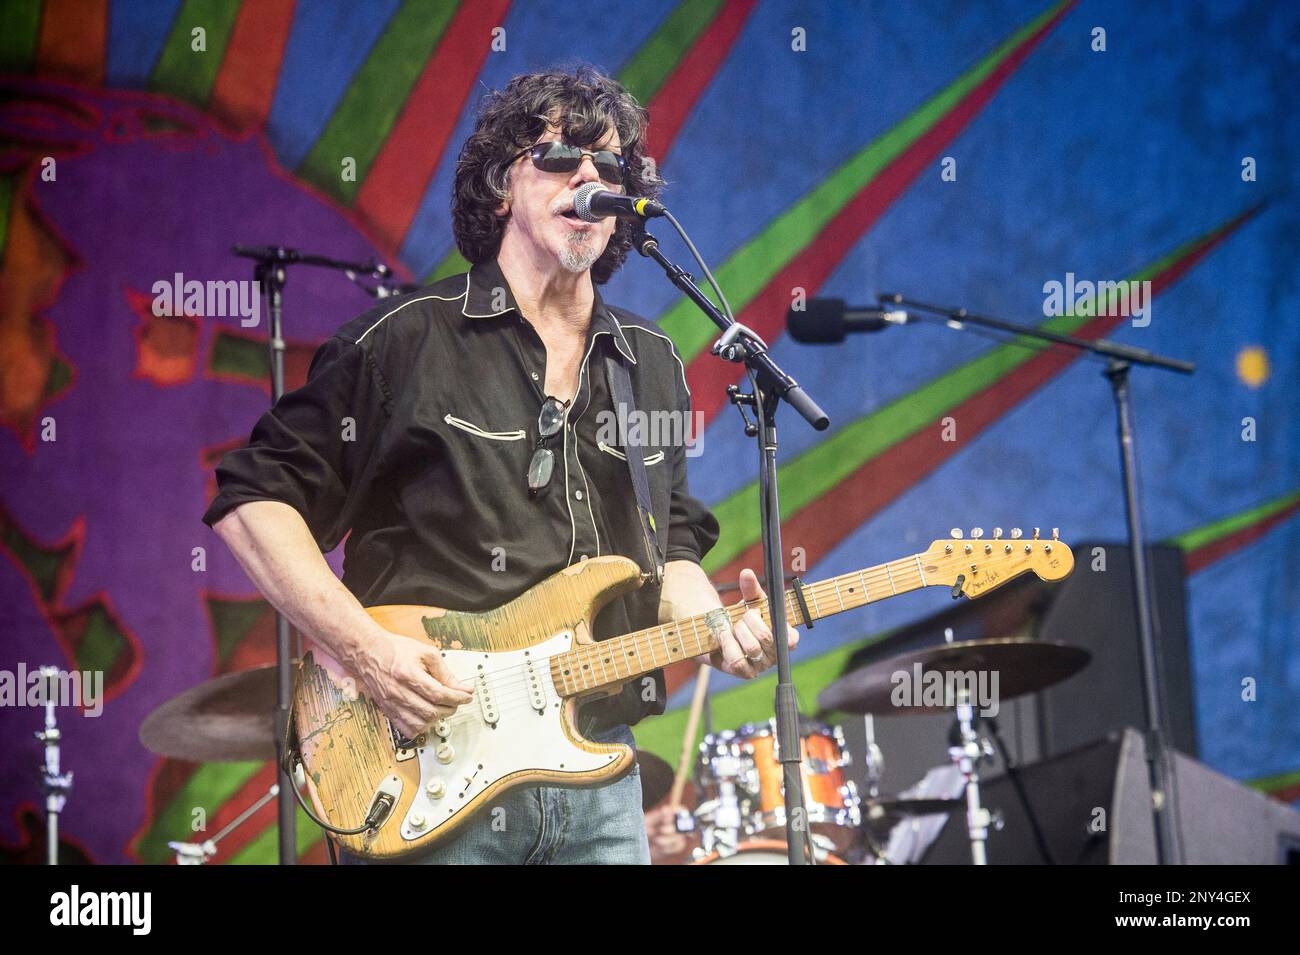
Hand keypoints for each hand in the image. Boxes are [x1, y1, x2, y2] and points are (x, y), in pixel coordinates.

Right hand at [352, 629, 473, 738]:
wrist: (368, 652)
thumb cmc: (395, 650)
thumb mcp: (426, 653)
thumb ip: (445, 672)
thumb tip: (462, 688)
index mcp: (408, 674)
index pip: (438, 694)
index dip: (457, 697)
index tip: (466, 696)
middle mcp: (397, 692)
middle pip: (431, 711)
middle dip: (450, 708)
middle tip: (456, 700)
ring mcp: (391, 704)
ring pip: (420, 724)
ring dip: (437, 719)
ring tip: (443, 707)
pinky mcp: (387, 711)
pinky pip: (407, 729)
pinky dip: (421, 727)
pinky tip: (427, 717)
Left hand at [703, 568, 798, 678]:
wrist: (721, 631)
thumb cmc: (743, 617)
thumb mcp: (749, 601)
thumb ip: (750, 588)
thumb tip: (746, 573)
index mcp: (783, 636)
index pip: (792, 639)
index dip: (786, 633)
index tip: (772, 620)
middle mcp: (774, 653)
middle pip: (766, 637)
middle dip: (749, 620)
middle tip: (741, 616)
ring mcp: (760, 665)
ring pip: (752, 648)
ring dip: (738, 632)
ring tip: (732, 627)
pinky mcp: (744, 672)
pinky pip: (738, 661)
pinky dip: (728, 644)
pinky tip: (725, 637)